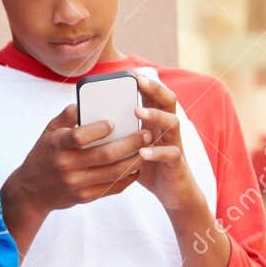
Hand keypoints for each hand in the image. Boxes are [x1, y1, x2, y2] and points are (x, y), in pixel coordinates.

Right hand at [3, 101, 149, 216]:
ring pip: (113, 173)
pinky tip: (136, 168)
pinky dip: (127, 178)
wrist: (31, 192)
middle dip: (130, 143)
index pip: (80, 137)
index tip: (114, 122)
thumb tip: (86, 102)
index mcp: (56, 146)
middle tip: (145, 134)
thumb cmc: (44, 155)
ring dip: (134, 161)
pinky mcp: (84, 197)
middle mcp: (66, 166)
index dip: (99, 129)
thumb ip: (66, 116)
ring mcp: (76, 184)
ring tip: (146, 149)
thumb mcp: (48, 132)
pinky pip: (111, 188)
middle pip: (105, 155)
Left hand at [132, 74, 204, 214]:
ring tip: (137, 112)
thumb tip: (88, 125)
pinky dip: (157, 152)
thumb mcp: (132, 147)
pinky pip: (171, 154)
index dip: (146, 83)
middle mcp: (168, 130)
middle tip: (138, 81)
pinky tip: (143, 152)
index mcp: (157, 123)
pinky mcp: (177, 164)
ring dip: (155, 115)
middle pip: (168, 101)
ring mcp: (175, 145)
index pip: (155, 96)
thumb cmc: (149, 168)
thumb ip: (118, 134)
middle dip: (154, 89)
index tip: (131, 72)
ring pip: (173, 123)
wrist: (173, 193)